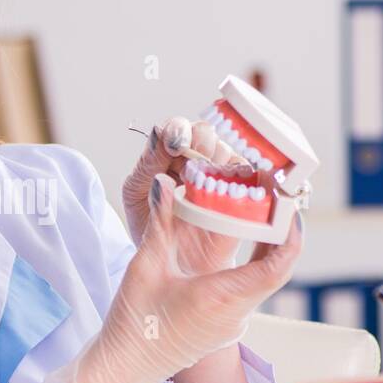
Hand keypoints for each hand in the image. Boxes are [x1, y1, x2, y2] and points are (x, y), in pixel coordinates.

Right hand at [44, 171, 304, 382]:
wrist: (127, 368)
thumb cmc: (133, 324)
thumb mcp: (145, 267)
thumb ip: (160, 223)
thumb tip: (163, 184)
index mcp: (221, 297)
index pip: (276, 265)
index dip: (291, 234)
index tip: (290, 206)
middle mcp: (235, 313)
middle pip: (275, 270)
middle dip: (281, 233)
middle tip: (275, 199)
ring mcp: (232, 323)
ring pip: (262, 281)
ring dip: (266, 249)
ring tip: (259, 213)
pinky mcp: (224, 326)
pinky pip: (248, 291)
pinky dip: (250, 265)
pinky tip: (237, 244)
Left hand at [122, 114, 249, 273]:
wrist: (166, 254)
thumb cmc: (148, 220)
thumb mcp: (137, 192)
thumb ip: (147, 164)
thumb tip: (158, 136)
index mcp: (166, 150)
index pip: (175, 127)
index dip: (177, 131)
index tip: (174, 145)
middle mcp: (193, 154)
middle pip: (205, 133)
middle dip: (200, 142)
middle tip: (192, 163)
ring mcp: (216, 170)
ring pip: (225, 150)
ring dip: (217, 161)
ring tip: (206, 182)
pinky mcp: (236, 188)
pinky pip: (245, 175)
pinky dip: (240, 177)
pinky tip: (229, 188)